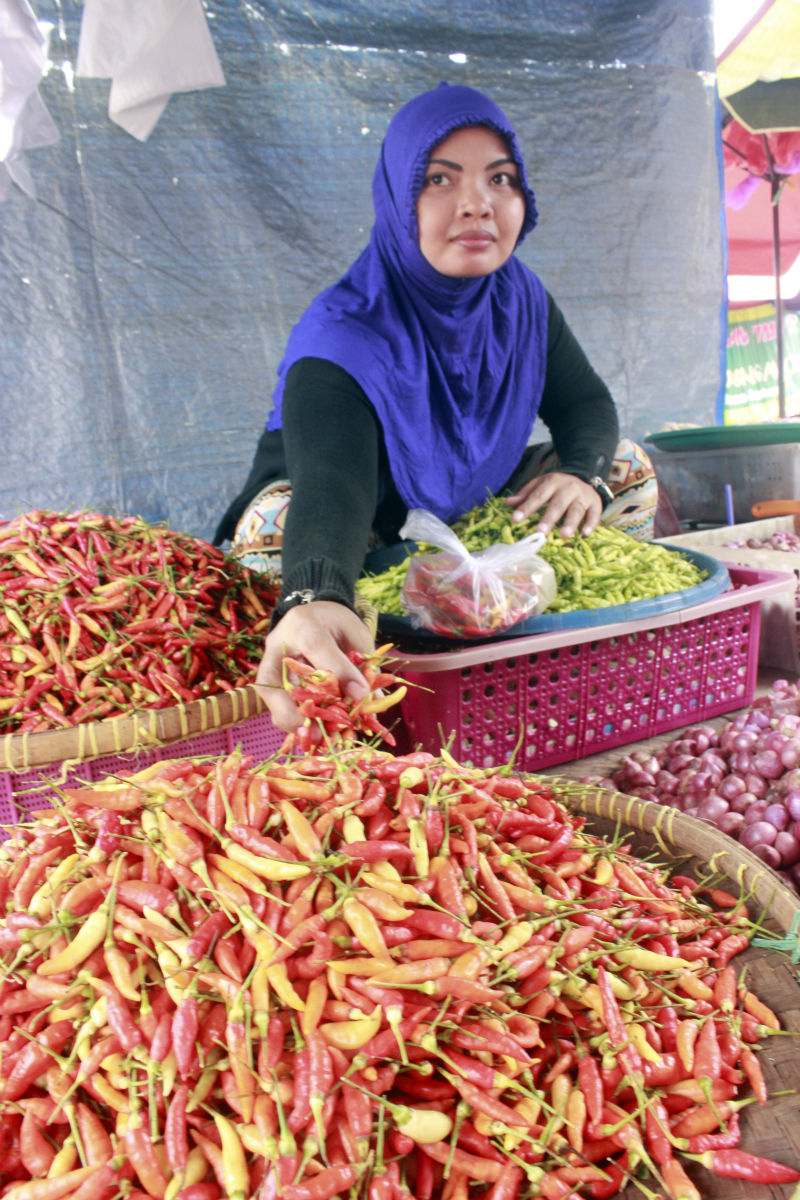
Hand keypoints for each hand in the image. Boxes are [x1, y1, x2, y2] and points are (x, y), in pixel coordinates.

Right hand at [255, 601, 374, 733]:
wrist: (316, 615)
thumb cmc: (338, 624)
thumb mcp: (355, 634)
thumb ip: (361, 663)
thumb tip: (368, 699)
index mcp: (303, 624)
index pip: (316, 646)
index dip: (338, 672)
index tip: (360, 695)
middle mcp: (279, 646)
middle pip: (275, 683)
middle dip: (295, 714)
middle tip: (318, 734)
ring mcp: (271, 665)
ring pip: (272, 701)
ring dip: (294, 724)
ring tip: (318, 740)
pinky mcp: (272, 682)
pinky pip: (279, 707)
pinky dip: (297, 724)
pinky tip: (314, 735)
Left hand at [505, 471, 602, 537]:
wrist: (584, 476)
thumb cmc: (557, 486)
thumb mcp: (540, 485)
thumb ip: (525, 494)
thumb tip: (507, 503)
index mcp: (552, 482)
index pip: (537, 496)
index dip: (527, 507)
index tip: (515, 519)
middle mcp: (568, 487)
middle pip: (557, 504)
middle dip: (549, 518)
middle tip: (540, 531)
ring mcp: (583, 495)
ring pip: (576, 509)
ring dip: (570, 522)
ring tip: (564, 535)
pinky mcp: (596, 502)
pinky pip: (595, 513)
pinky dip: (591, 523)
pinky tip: (585, 533)